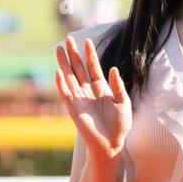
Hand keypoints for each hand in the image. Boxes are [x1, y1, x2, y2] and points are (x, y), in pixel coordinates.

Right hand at [55, 33, 131, 158]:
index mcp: (101, 88)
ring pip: (70, 77)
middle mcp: (88, 91)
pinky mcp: (73, 108)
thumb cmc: (119, 125)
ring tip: (58, 48)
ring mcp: (80, 98)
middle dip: (73, 53)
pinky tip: (59, 71)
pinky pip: (66, 93)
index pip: (93, 67)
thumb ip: (118, 86)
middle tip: (68, 38)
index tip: (88, 41)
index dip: (90, 54)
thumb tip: (113, 69)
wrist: (111, 143)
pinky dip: (62, 83)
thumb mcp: (123, 103)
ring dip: (64, 63)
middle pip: (78, 68)